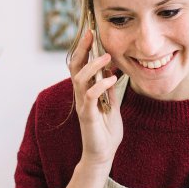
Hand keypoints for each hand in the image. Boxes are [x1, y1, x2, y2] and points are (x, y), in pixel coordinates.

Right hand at [68, 29, 121, 167]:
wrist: (103, 154)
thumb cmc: (106, 130)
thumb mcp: (111, 104)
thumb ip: (109, 88)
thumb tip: (113, 70)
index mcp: (86, 91)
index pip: (80, 65)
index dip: (84, 49)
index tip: (92, 33)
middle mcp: (80, 96)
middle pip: (74, 67)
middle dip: (82, 49)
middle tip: (91, 34)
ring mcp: (83, 105)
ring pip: (80, 79)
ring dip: (93, 66)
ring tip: (106, 57)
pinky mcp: (87, 116)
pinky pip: (90, 97)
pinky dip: (100, 86)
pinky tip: (111, 79)